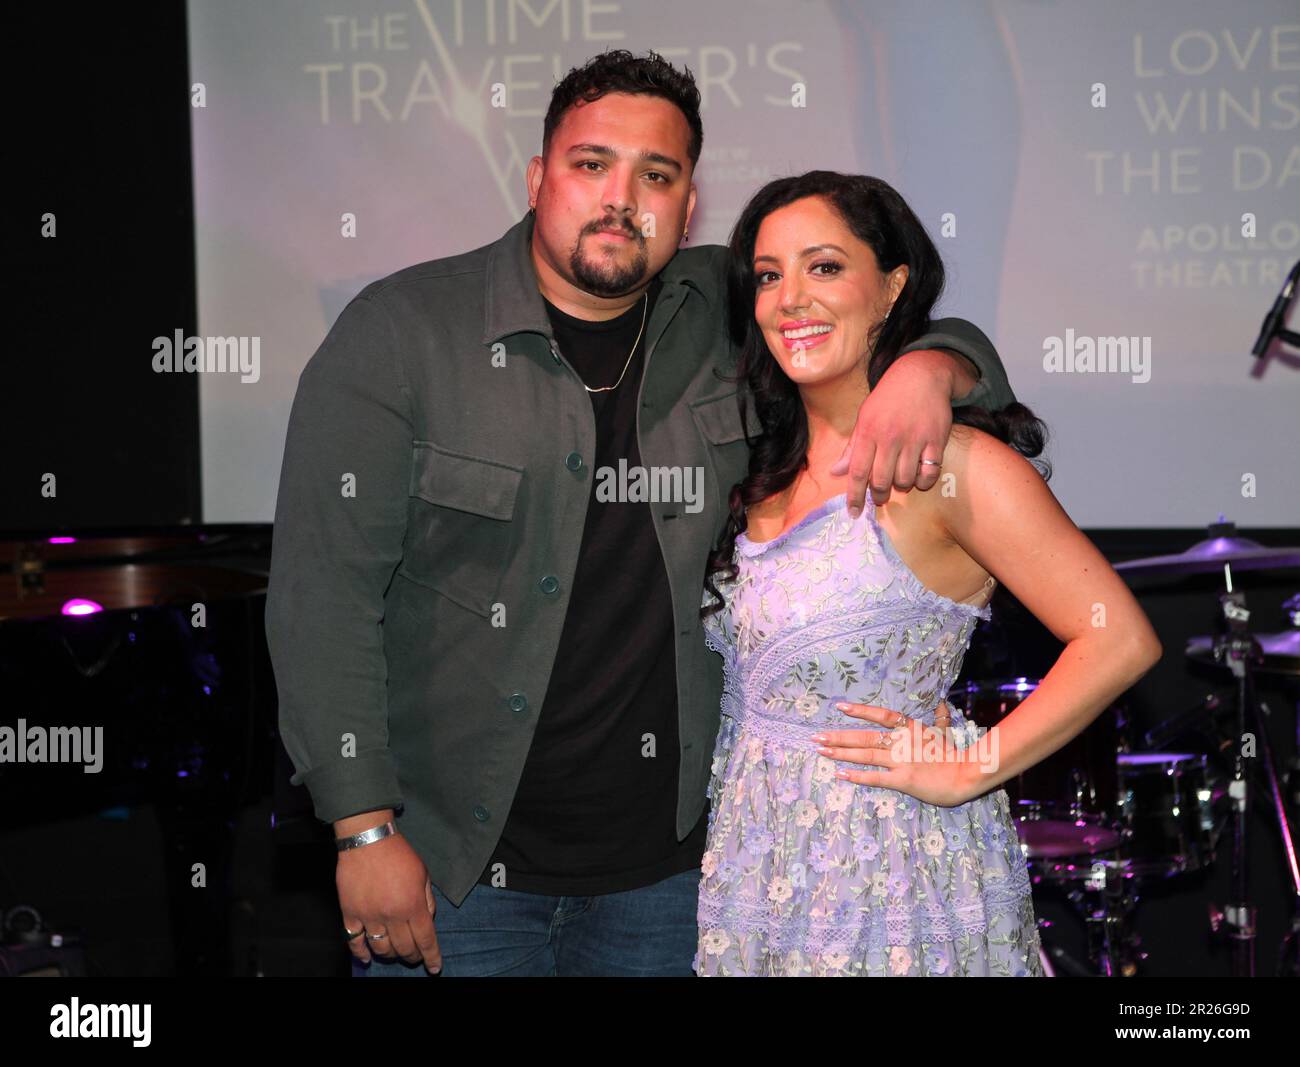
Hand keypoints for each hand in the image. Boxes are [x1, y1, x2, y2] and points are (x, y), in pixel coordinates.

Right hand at [338, 831, 442, 972]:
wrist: (368, 840)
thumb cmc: (398, 854)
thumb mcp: (423, 873)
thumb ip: (427, 899)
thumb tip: (428, 920)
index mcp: (413, 904)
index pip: (426, 939)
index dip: (432, 957)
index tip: (435, 968)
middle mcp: (392, 915)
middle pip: (404, 948)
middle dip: (413, 956)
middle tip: (415, 956)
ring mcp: (369, 916)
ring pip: (381, 948)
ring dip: (391, 955)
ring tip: (395, 953)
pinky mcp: (350, 914)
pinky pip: (354, 942)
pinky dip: (360, 953)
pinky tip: (367, 959)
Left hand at [810, 700, 975, 807]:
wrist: (966, 775)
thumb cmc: (956, 754)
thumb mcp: (946, 732)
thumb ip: (940, 718)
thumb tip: (941, 701)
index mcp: (910, 728)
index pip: (880, 715)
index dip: (860, 710)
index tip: (840, 707)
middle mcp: (900, 742)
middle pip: (864, 736)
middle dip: (838, 736)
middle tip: (816, 737)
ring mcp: (900, 760)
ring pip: (865, 754)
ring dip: (841, 753)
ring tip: (821, 751)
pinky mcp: (902, 780)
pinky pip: (875, 777)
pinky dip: (856, 776)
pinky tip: (840, 774)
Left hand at [829, 349, 957, 512]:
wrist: (921, 376)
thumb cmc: (887, 399)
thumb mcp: (864, 418)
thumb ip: (852, 448)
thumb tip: (835, 473)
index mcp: (868, 432)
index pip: (857, 472)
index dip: (854, 496)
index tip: (853, 513)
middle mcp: (889, 437)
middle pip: (881, 480)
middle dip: (879, 496)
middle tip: (880, 497)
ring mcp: (914, 439)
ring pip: (905, 480)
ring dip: (901, 487)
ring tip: (900, 481)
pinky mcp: (936, 439)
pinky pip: (929, 472)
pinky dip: (923, 481)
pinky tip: (919, 476)